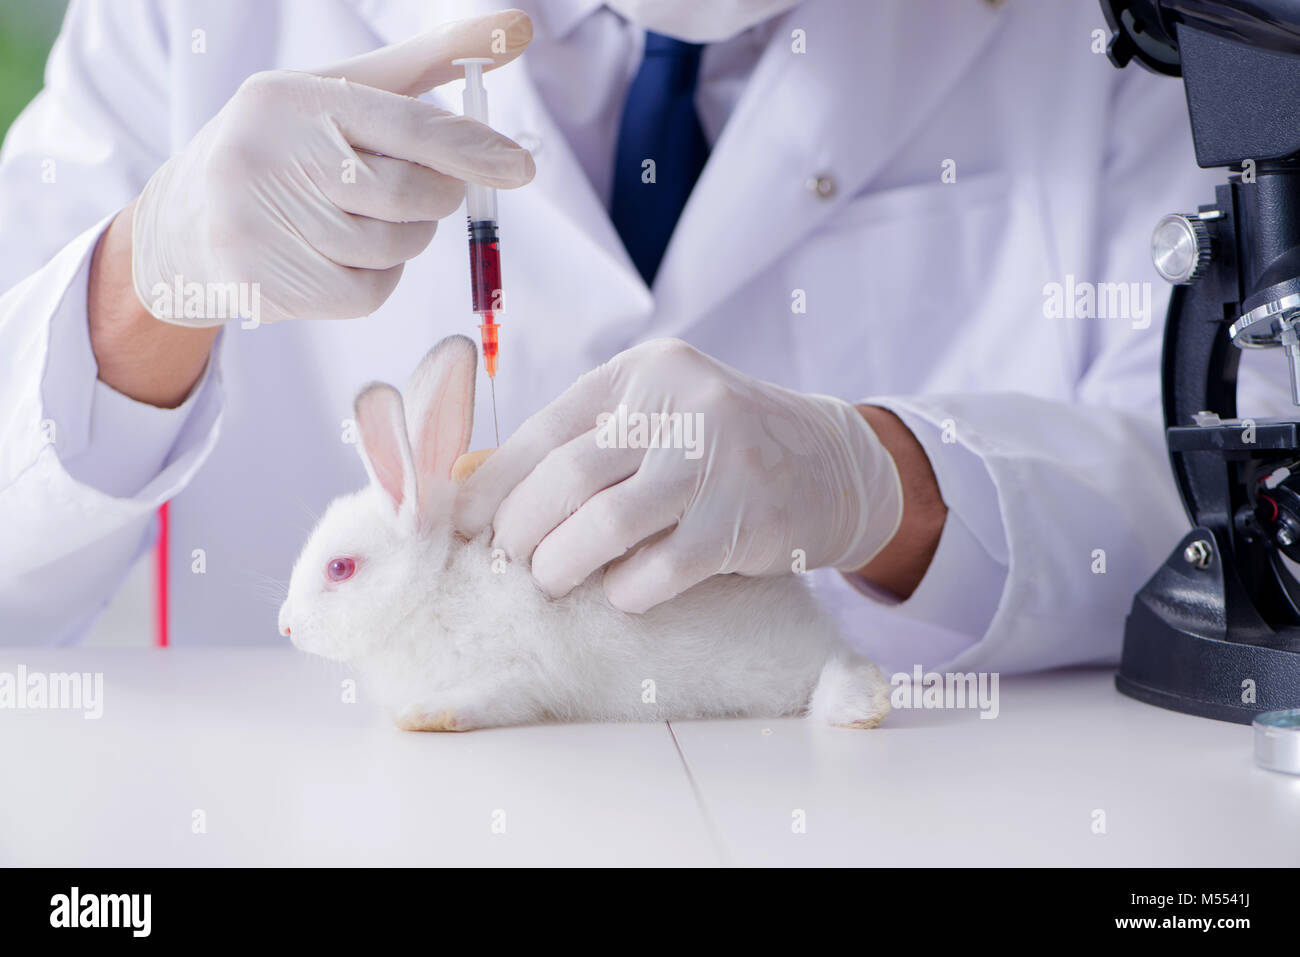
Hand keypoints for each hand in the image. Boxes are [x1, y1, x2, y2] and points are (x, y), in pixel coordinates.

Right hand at [129, 9, 534, 325]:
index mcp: (290, 99)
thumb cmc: (289, 147)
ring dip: (405, 240)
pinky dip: (376, 279)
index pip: (405, 126)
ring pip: (392, 250)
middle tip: (424, 190)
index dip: (471, 149)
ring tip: (366, 218)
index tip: (521, 165)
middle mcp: (264, 156)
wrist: (187, 222)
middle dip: (436, 197)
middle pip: (406, 195)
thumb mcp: (343, 93)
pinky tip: (345, 256)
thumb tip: (519, 26)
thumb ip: (428, 64)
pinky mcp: (261, 284)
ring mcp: (256, 224)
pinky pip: (367, 294)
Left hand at [455, 339, 906, 612]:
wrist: (832, 465)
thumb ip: (583, 443)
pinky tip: (623, 593)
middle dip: (521, 529)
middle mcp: (681, 405)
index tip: (462, 524)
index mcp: (644, 373)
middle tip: (508, 560)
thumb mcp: (657, 418)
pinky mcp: (745, 520)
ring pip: (606, 525)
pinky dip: (626, 591)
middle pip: (568, 475)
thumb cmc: (718, 448)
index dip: (493, 483)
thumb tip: (473, 490)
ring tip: (551, 581)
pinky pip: (659, 570)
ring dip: (561, 565)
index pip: (546, 429)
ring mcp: (718, 461)